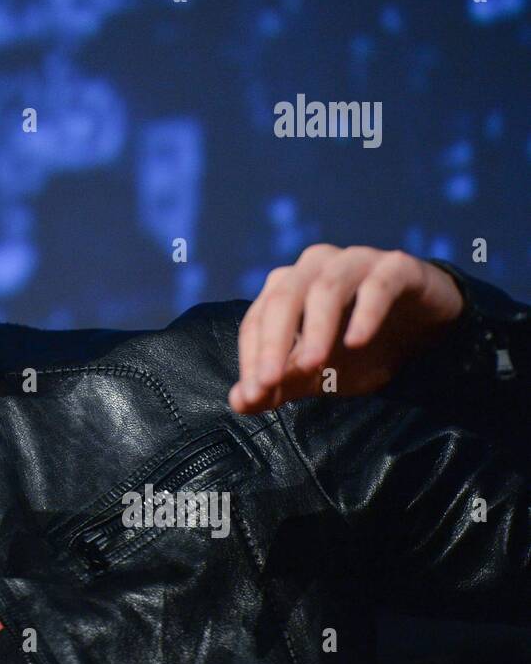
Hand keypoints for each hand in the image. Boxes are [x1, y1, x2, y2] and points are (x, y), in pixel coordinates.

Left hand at [229, 245, 464, 413]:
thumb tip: (239, 402)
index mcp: (285, 287)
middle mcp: (314, 267)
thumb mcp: (316, 374)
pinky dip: (366, 312)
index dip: (251, 358)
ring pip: (326, 288)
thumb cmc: (357, 349)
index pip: (256, 321)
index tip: (253, 396)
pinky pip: (378, 285)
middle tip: (270, 382)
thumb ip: (279, 384)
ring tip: (312, 365)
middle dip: (273, 343)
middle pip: (283, 299)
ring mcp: (355, 261)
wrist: (424, 333)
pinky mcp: (397, 266)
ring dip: (315, 328)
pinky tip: (358, 341)